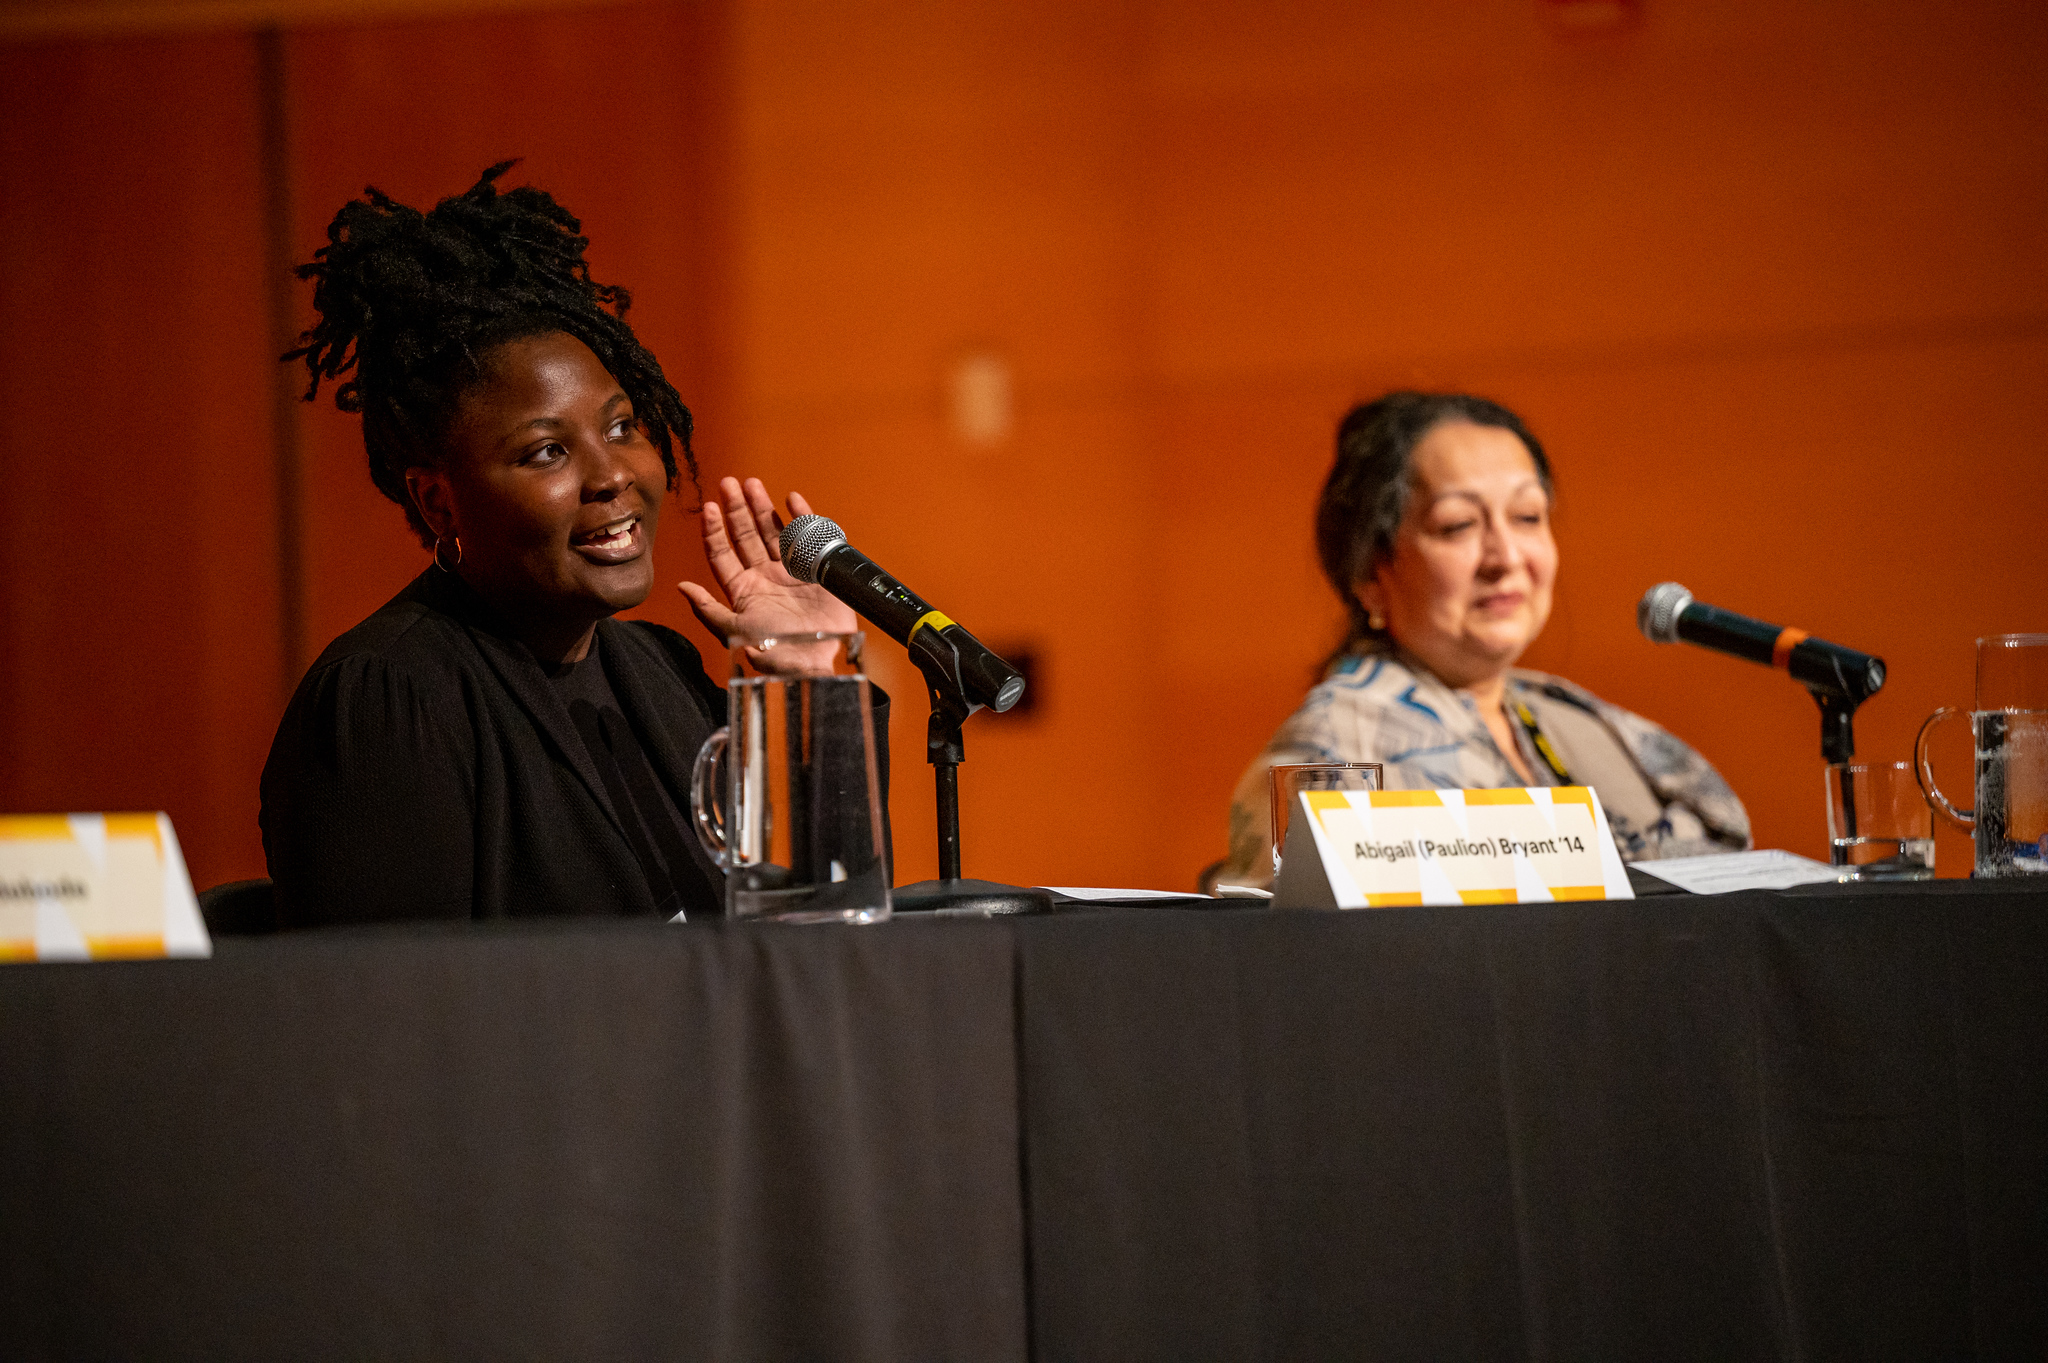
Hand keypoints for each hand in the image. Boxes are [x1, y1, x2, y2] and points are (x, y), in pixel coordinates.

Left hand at [678, 477, 858, 670]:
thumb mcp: (734, 632)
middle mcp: (765, 578)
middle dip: (736, 510)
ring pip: (773, 532)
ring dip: (763, 508)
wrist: (815, 661)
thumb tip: (681, 587)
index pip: (722, 554)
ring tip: (752, 485)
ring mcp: (791, 573)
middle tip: (729, 483)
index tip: (708, 507)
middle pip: (746, 536)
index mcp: (743, 591)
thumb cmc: (773, 652)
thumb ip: (708, 609)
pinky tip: (791, 500)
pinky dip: (803, 518)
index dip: (713, 530)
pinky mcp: (817, 571)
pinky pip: (809, 538)